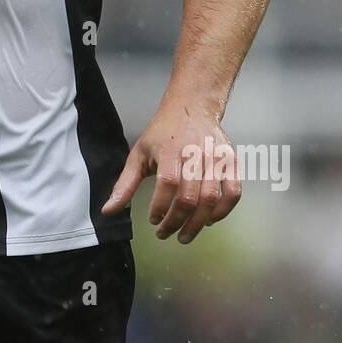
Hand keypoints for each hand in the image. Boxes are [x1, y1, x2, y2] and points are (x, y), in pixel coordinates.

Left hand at [100, 103, 240, 243]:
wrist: (192, 107)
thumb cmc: (163, 133)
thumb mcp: (139, 154)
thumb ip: (125, 185)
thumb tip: (108, 211)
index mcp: (169, 149)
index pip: (167, 184)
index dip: (160, 207)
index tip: (153, 220)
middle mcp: (195, 153)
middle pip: (189, 196)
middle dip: (175, 222)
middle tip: (165, 233)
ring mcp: (216, 157)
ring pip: (211, 199)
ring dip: (197, 223)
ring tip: (184, 235)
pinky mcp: (231, 162)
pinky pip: (233, 192)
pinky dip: (223, 211)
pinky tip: (209, 220)